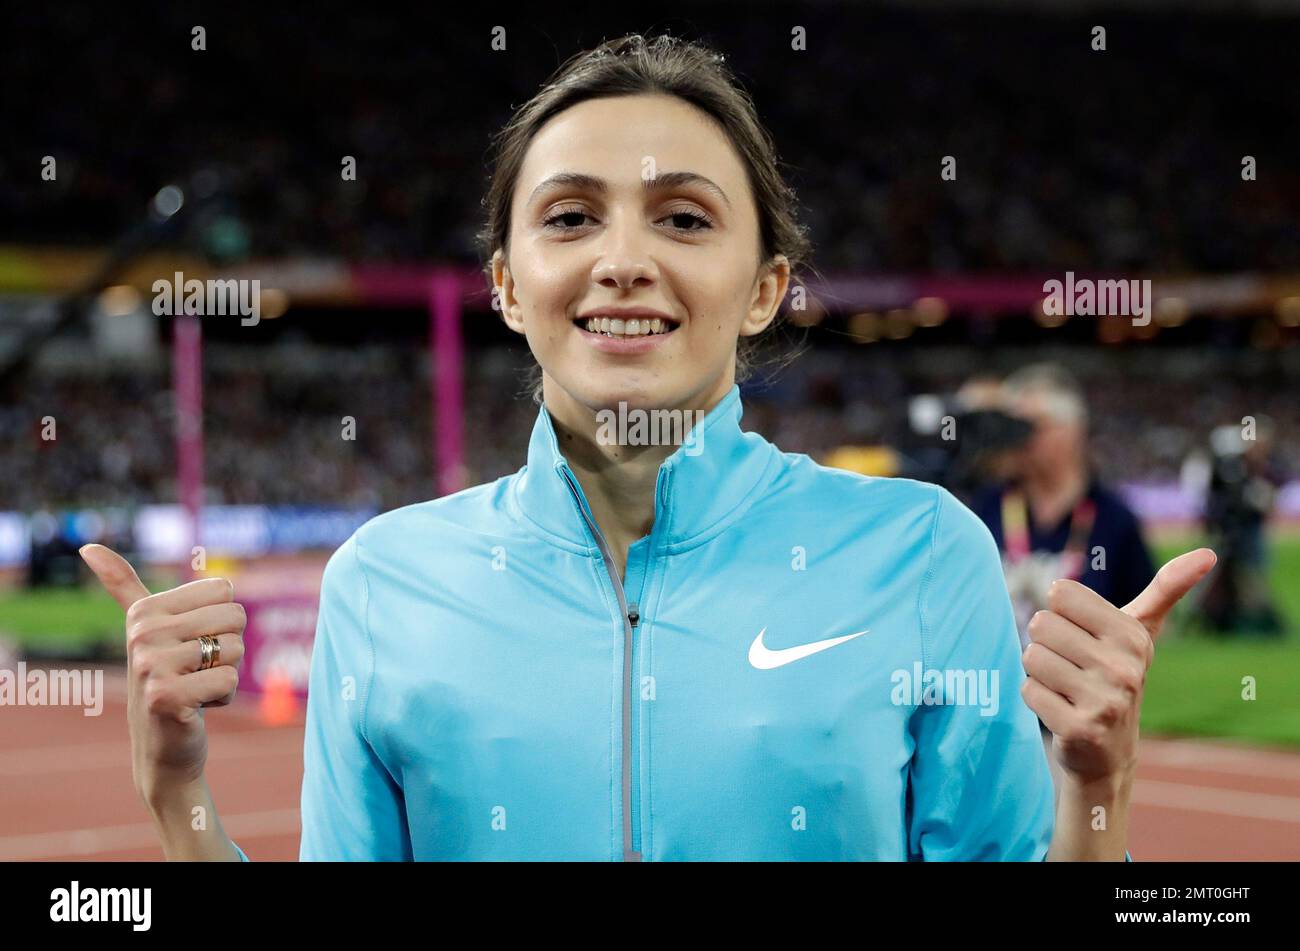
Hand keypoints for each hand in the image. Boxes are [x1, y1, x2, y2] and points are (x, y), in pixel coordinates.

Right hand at [80, 545, 246, 800]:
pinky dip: (222, 697)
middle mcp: (142, 633)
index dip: (221, 621)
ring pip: (235, 649)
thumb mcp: (145, 629)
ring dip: (225, 674)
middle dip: (228, 648)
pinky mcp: (165, 697)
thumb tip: (87, 547)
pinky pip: (229, 680)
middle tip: (196, 671)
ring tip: (194, 688)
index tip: (190, 644)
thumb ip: (122, 586)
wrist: (162, 745)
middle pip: (235, 617)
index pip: (225, 590)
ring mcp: (151, 665)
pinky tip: (196, 708)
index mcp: (145, 610)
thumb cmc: (164, 679)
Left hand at [1020, 548, 1216, 784]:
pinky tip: (1060, 709)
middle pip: (1040, 624)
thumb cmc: (1115, 676)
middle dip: (1046, 643)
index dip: (1060, 613)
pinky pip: (1027, 690)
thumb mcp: (1141, 632)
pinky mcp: (1079, 728)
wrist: (1107, 751)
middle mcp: (1124, 667)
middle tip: (1070, 665)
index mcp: (1133, 635)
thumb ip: (1166, 589)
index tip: (1080, 635)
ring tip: (1066, 687)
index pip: (1060, 594)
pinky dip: (1035, 697)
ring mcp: (1104, 701)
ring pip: (1031, 656)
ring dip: (1039, 671)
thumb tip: (1209, 553)